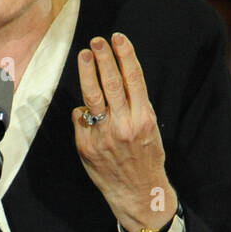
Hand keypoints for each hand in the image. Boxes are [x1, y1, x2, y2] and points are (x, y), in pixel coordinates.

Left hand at [73, 34, 176, 231]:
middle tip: (97, 40)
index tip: (118, 38)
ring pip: (93, 97)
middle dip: (103, 58)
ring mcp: (104, 136)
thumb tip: (114, 81)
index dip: (125, 55)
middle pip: (111, 84)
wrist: (137, 192)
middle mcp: (123, 125)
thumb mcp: (149, 128)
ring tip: (85, 54)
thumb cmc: (145, 157)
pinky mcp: (87, 146)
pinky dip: (84, 113)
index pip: (133, 79)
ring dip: (87, 72)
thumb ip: (134, 105)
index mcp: (143, 119)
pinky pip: (81, 120)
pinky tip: (88, 115)